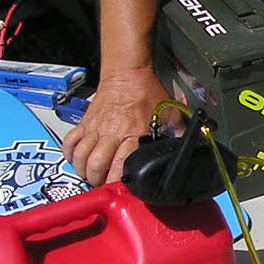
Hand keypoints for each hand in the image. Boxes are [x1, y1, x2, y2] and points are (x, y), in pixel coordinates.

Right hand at [62, 67, 173, 185]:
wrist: (128, 73)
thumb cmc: (148, 92)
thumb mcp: (170, 114)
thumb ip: (179, 134)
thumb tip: (193, 149)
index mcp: (134, 134)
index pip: (121, 165)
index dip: (118, 182)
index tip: (122, 190)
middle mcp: (111, 133)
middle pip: (96, 166)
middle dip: (98, 181)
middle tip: (105, 186)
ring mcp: (95, 129)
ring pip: (81, 157)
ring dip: (84, 171)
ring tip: (92, 177)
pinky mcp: (85, 123)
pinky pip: (70, 142)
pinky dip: (70, 154)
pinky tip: (78, 161)